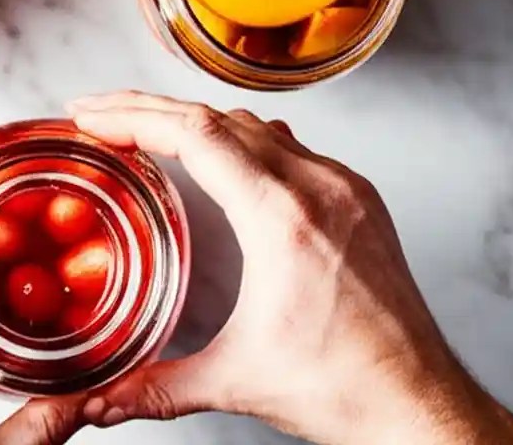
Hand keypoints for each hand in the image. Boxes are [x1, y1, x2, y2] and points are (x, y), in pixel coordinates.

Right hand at [66, 92, 512, 444]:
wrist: (419, 403)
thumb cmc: (348, 386)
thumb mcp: (236, 380)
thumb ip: (158, 387)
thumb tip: (99, 401)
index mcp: (283, 218)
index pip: (196, 134)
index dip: (134, 115)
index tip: (92, 113)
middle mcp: (318, 188)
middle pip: (219, 117)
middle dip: (150, 109)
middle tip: (101, 113)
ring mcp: (344, 189)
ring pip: (258, 125)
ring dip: (198, 120)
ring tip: (150, 129)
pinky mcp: (360, 201)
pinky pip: (294, 146)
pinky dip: (244, 139)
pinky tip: (224, 156)